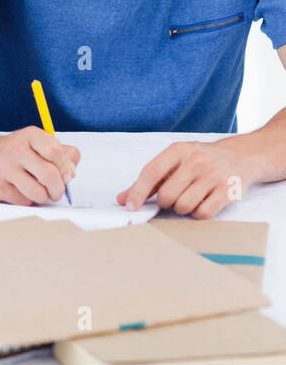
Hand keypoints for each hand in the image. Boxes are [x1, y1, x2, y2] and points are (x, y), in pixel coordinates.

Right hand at [0, 126, 79, 204]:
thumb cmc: (14, 153)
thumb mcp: (38, 144)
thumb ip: (63, 154)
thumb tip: (71, 172)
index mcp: (29, 135)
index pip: (56, 152)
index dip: (65, 167)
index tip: (64, 174)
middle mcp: (15, 149)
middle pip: (50, 174)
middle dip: (58, 189)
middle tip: (56, 191)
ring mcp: (3, 167)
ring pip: (37, 192)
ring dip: (43, 197)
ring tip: (38, 192)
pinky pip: (22, 201)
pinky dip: (26, 200)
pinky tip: (19, 190)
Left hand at [117, 140, 259, 218]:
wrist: (241, 156)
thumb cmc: (200, 160)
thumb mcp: (174, 161)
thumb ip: (149, 180)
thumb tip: (124, 199)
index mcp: (178, 150)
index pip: (151, 172)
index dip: (138, 192)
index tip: (130, 206)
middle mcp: (196, 161)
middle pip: (167, 194)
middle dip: (165, 202)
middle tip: (172, 197)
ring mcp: (214, 176)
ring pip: (184, 206)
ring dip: (181, 208)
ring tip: (188, 198)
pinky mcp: (229, 191)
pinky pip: (203, 213)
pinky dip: (198, 214)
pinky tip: (201, 203)